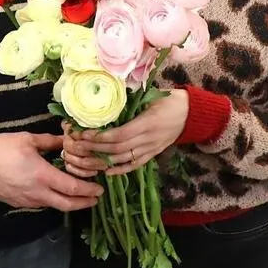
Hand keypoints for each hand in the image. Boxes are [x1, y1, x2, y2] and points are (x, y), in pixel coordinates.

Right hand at [0, 132, 103, 211]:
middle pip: (67, 205)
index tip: (100, 188)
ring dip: (69, 202)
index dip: (89, 190)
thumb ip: (50, 141)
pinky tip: (55, 193)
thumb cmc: (0, 149)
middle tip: (96, 199)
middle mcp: (37, 193)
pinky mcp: (17, 203)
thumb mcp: (28, 139)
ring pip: (54, 206)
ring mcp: (27, 201)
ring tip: (79, 195)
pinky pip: (40, 204)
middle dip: (84, 203)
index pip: (73, 188)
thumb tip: (67, 138)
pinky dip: (53, 200)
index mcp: (42, 176)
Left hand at [63, 89, 188, 176]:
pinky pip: (134, 165)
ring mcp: (150, 149)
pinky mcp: (153, 154)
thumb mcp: (152, 96)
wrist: (191, 114)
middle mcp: (148, 139)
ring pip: (123, 159)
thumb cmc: (170, 100)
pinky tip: (106, 172)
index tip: (83, 135)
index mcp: (147, 123)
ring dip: (102, 161)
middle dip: (94, 149)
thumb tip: (107, 96)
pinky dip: (120, 170)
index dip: (100, 138)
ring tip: (83, 160)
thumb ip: (131, 100)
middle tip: (75, 147)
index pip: (120, 135)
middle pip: (117, 149)